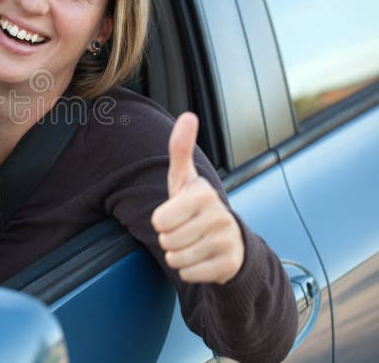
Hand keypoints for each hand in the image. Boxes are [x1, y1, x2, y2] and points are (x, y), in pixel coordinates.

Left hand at [151, 112, 244, 284]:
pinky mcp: (229, 265)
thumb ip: (181, 149)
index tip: (175, 213)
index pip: (160, 220)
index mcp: (203, 194)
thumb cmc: (195, 205)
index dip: (161, 221)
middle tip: (184, 230)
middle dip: (169, 239)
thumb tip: (188, 115)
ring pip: (176, 259)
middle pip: (167, 241)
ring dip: (178, 255)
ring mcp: (227, 242)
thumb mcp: (184, 178)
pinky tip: (202, 257)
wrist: (228, 239)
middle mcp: (219, 216)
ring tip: (192, 242)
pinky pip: (189, 274)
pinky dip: (189, 270)